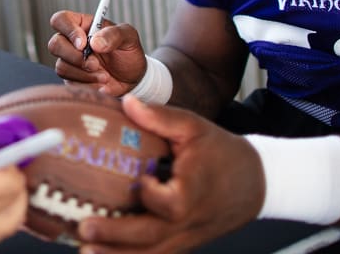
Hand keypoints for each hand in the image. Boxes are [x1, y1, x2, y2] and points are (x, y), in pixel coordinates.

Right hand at [48, 9, 149, 96]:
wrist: (133, 78)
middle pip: (55, 45)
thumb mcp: (129, 37)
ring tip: (105, 76)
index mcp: (82, 25)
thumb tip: (95, 42)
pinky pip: (71, 83)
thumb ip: (114, 35)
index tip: (84, 44)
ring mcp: (70, 61)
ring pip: (62, 67)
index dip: (68, 31)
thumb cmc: (128, 52)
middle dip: (75, 57)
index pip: (61, 20)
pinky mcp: (72, 79)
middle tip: (95, 64)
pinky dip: (89, 85)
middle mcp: (71, 42)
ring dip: (85, 74)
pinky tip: (102, 84)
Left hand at [76, 97, 262, 253]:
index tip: (138, 178)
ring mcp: (184, 238)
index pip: (162, 200)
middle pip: (149, 238)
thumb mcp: (194, 128)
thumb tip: (126, 102)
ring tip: (85, 251)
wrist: (256, 183)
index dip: (146, 191)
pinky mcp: (182, 244)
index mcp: (191, 194)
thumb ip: (160, 117)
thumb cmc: (222, 153)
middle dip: (114, 237)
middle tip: (83, 229)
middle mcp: (186, 223)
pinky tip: (103, 253)